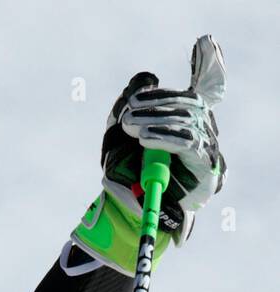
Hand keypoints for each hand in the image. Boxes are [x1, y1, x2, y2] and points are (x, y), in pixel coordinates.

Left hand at [101, 34, 226, 243]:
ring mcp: (206, 149)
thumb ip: (127, 104)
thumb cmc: (125, 173)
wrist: (126, 213)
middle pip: (189, 102)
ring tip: (129, 125)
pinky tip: (144, 136)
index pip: (205, 86)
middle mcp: (202, 130)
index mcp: (185, 118)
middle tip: (126, 111)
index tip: (203, 43)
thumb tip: (145, 79)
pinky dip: (164, 137)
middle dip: (157, 102)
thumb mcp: (118, 133)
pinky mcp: (205, 169)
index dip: (208, 64)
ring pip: (188, 121)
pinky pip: (188, 145)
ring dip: (156, 119)